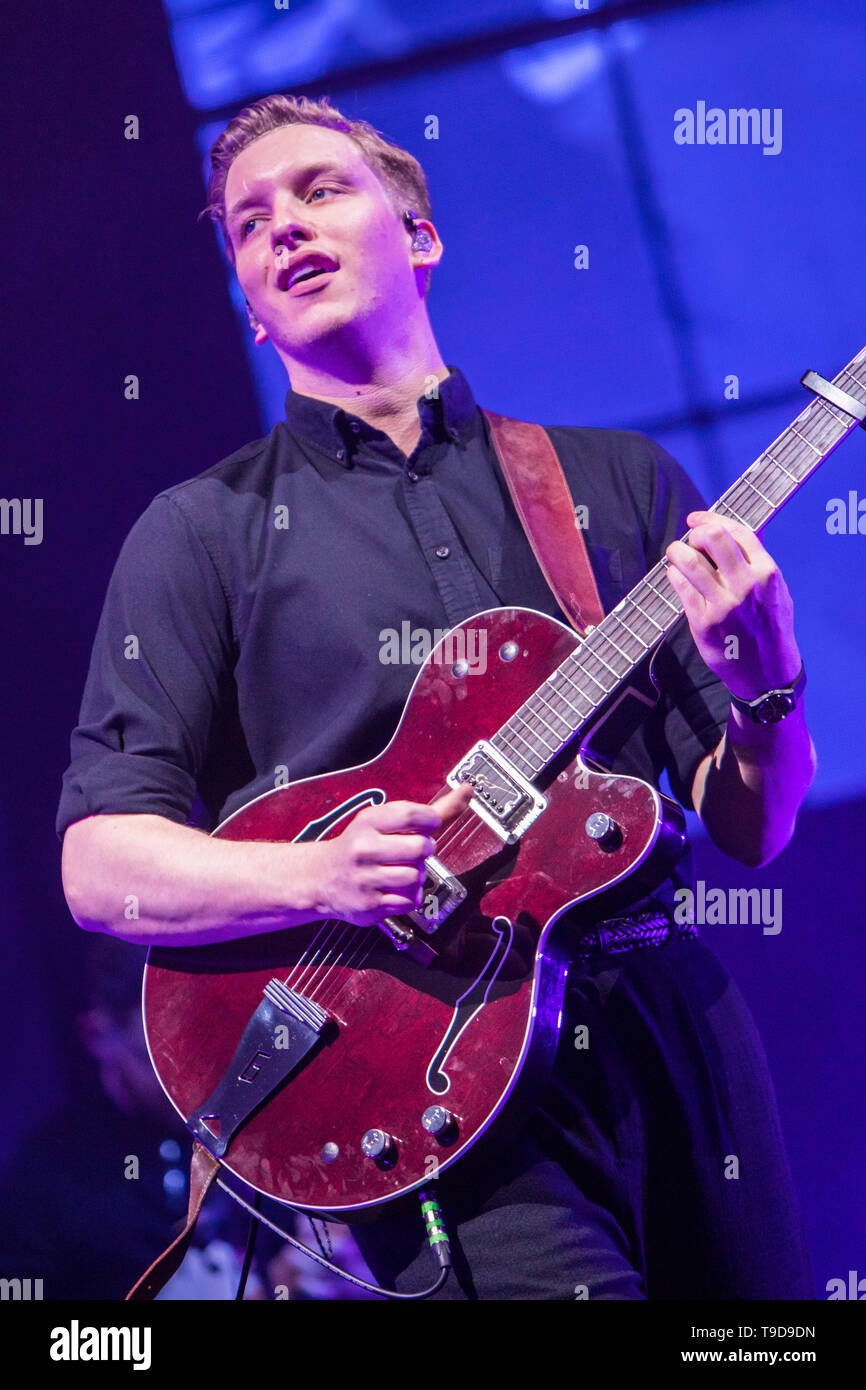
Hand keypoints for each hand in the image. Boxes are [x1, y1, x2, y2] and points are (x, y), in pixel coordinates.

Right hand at [309, 784, 473, 926]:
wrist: (321, 878)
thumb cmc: (362, 845)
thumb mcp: (387, 822)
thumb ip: (432, 811)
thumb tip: (468, 791)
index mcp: (368, 822)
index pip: (410, 815)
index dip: (429, 821)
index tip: (428, 825)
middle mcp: (364, 848)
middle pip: (420, 848)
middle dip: (423, 851)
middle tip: (411, 852)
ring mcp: (365, 878)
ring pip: (416, 877)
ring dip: (416, 876)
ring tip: (400, 872)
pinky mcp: (369, 905)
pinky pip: (409, 901)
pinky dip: (408, 897)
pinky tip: (393, 889)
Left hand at [664, 511, 801, 699]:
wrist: (768, 672)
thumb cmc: (770, 628)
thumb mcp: (776, 591)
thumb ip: (756, 563)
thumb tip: (730, 533)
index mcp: (767, 573)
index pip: (736, 532)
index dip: (710, 519)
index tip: (696, 518)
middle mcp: (746, 586)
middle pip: (712, 538)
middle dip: (694, 533)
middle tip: (689, 539)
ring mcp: (724, 604)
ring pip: (690, 562)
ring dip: (677, 552)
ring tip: (675, 554)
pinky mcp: (703, 622)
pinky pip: (681, 587)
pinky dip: (673, 575)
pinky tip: (675, 575)